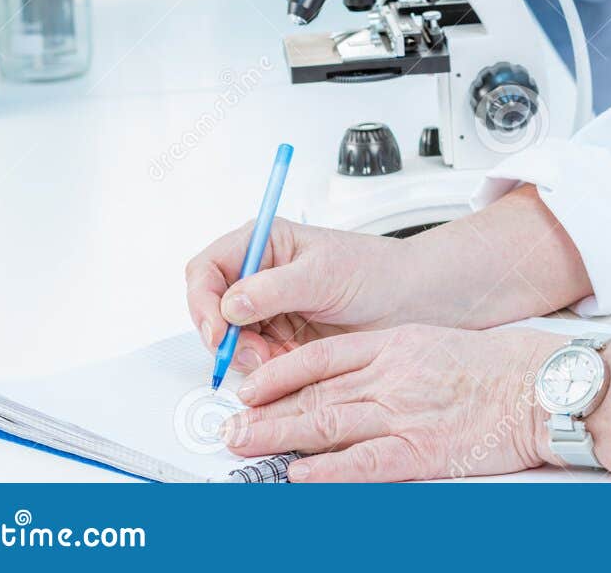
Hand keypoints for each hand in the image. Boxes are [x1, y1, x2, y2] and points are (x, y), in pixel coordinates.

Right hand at [184, 219, 406, 370]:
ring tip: (279, 358)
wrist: (407, 300)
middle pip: (210, 310)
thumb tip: (229, 305)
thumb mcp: (323, 274)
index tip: (218, 331)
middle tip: (253, 355)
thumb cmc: (373, 271)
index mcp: (263, 244)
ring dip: (248, 355)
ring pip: (230, 340)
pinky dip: (266, 367)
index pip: (207, 269)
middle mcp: (257, 275)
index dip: (203, 302)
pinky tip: (289, 363)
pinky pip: (255, 358)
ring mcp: (266, 309)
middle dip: (225, 337)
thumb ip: (273, 289)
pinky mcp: (279, 337)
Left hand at [220, 325, 558, 481]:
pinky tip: (299, 474)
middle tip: (229, 424)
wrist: (542, 386)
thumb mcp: (438, 344)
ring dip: (279, 436)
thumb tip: (356, 381)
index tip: (250, 388)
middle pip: (314, 393)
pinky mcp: (422, 451)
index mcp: (396, 344)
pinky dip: (328, 470)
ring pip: (328, 424)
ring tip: (244, 444)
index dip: (278, 374)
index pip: (321, 357)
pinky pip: (365, 462)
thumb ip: (395, 360)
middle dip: (265, 411)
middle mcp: (393, 375)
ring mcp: (405, 413)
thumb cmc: (500, 368)